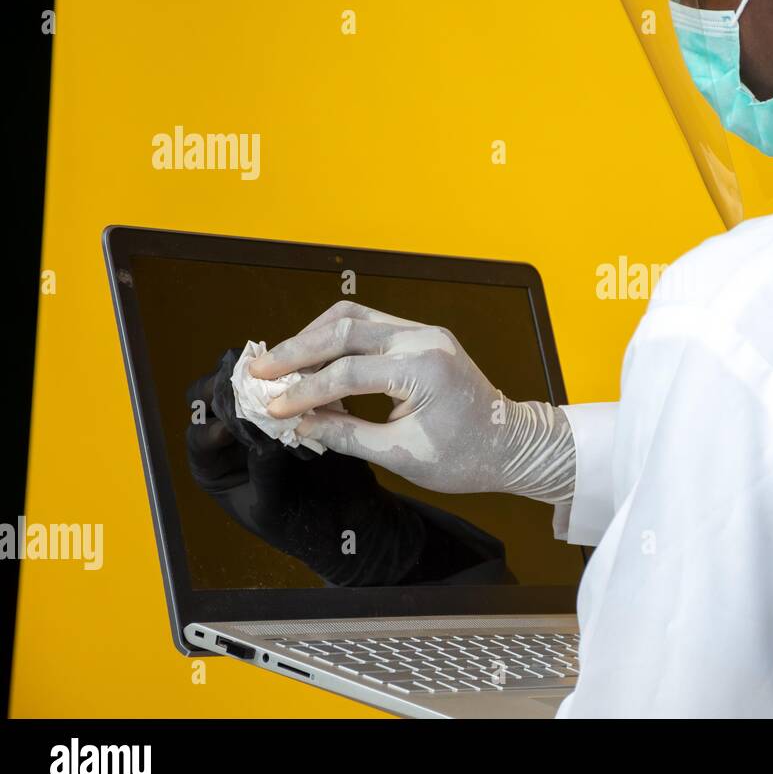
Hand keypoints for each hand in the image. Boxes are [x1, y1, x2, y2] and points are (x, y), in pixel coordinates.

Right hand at [184, 349, 503, 584]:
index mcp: (423, 369)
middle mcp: (424, 339)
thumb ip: (345, 434)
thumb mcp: (401, 455)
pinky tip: (315, 361)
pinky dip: (337, 339)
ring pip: (355, 316)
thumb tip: (297, 423)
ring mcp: (425, 332)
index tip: (272, 407)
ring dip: (314, 337)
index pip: (346, 372)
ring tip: (281, 364)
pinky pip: (371, 324)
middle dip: (297, 351)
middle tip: (259, 372)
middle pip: (345, 329)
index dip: (304, 391)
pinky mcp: (422, 337)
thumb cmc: (466, 457)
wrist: (512, 445)